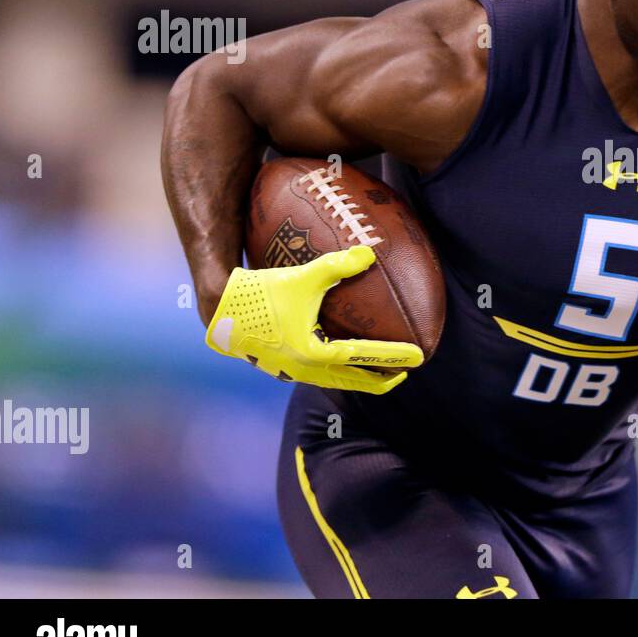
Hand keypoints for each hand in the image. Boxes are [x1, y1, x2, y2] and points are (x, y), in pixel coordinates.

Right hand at [205, 245, 421, 394]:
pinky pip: (318, 376)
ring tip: (378, 374)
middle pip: (351, 382)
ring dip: (358, 380)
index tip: (417, 358)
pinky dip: (337, 374)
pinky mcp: (281, 367)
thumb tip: (369, 253)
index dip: (393, 357)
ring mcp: (291, 371)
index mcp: (313, 353)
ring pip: (333, 382)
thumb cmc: (261, 291)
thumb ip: (336, 265)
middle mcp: (304, 369)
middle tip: (404, 373)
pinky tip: (341, 363)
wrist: (219, 308)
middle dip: (379, 380)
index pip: (364, 357)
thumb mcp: (302, 276)